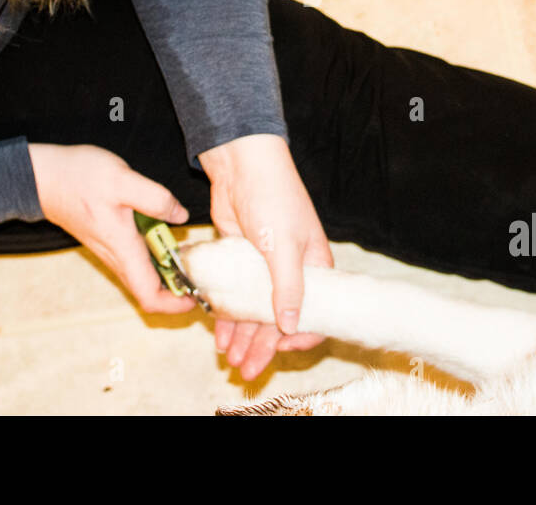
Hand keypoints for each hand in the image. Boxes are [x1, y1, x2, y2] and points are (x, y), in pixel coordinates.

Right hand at [28, 143, 194, 314]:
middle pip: (148, 292)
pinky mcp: (108, 241)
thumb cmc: (78, 177)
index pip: (149, 295)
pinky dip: (154, 258)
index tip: (195, 294)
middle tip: (200, 272)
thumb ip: (156, 198)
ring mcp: (110, 251)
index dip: (174, 304)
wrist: (43, 177)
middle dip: (177, 291)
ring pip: (142, 277)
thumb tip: (180, 217)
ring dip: (167, 275)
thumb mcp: (122, 179)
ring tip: (189, 255)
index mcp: (123, 247)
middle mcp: (116, 257)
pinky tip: (167, 237)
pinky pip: (135, 262)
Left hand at [199, 134, 332, 380]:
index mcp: (315, 266)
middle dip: (264, 347)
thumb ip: (289, 287)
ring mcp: (263, 267)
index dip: (301, 335)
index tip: (282, 349)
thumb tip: (290, 325)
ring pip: (254, 311)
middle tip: (247, 370)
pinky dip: (228, 316)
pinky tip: (218, 334)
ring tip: (229, 360)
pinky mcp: (238, 260)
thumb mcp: (285, 246)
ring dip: (243, 337)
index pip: (316, 312)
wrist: (242, 164)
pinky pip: (234, 296)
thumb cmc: (274, 197)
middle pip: (279, 319)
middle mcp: (291, 271)